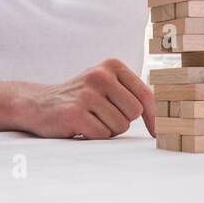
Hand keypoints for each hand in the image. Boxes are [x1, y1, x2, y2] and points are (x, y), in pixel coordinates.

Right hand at [22, 59, 155, 138]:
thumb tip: (164, 118)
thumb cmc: (82, 98)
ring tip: (91, 119)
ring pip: (119, 126)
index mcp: (112, 66)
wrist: (39, 103)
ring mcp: (87, 93)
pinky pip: (102, 134)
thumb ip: (131, 93)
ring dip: (108, 129)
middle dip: (123, 121)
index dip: (155, 117)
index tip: (158, 133)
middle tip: (103, 116)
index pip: (146, 94)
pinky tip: (81, 126)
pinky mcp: (75, 113)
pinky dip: (94, 136)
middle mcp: (101, 76)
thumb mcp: (107, 85)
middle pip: (135, 113)